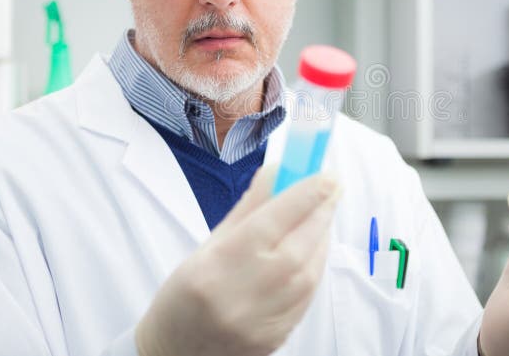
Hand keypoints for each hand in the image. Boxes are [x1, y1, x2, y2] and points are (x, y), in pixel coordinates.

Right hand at [136, 165, 341, 355]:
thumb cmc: (185, 293)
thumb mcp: (208, 245)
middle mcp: (242, 295)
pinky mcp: (277, 337)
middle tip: (333, 188)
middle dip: (321, 212)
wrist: (176, 351)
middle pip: (297, 246)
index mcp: (219, 265)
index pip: (271, 222)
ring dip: (322, 239)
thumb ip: (248, 208)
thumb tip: (278, 171)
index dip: (303, 196)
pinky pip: (307, 297)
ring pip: (309, 273)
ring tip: (323, 215)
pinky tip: (313, 250)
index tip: (325, 176)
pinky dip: (315, 268)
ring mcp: (262, 321)